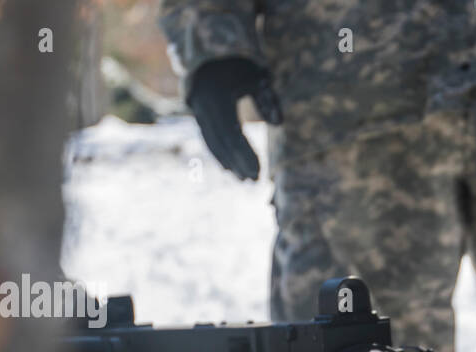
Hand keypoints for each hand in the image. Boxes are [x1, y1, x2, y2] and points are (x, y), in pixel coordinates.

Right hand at [186, 58, 282, 180]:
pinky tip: (228, 166)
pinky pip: (207, 136)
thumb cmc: (239, 62)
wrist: (210, 46)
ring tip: (241, 178)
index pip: (234, 136)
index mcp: (219, 99)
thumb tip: (279, 124)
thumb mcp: (257, 76)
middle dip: (237, 163)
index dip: (246, 156)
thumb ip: (268, 99)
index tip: (259, 172)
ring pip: (211, 142)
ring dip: (226, 162)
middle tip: (253, 181)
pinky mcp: (197, 111)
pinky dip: (217, 152)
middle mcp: (204, 107)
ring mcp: (197, 110)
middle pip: (221, 144)